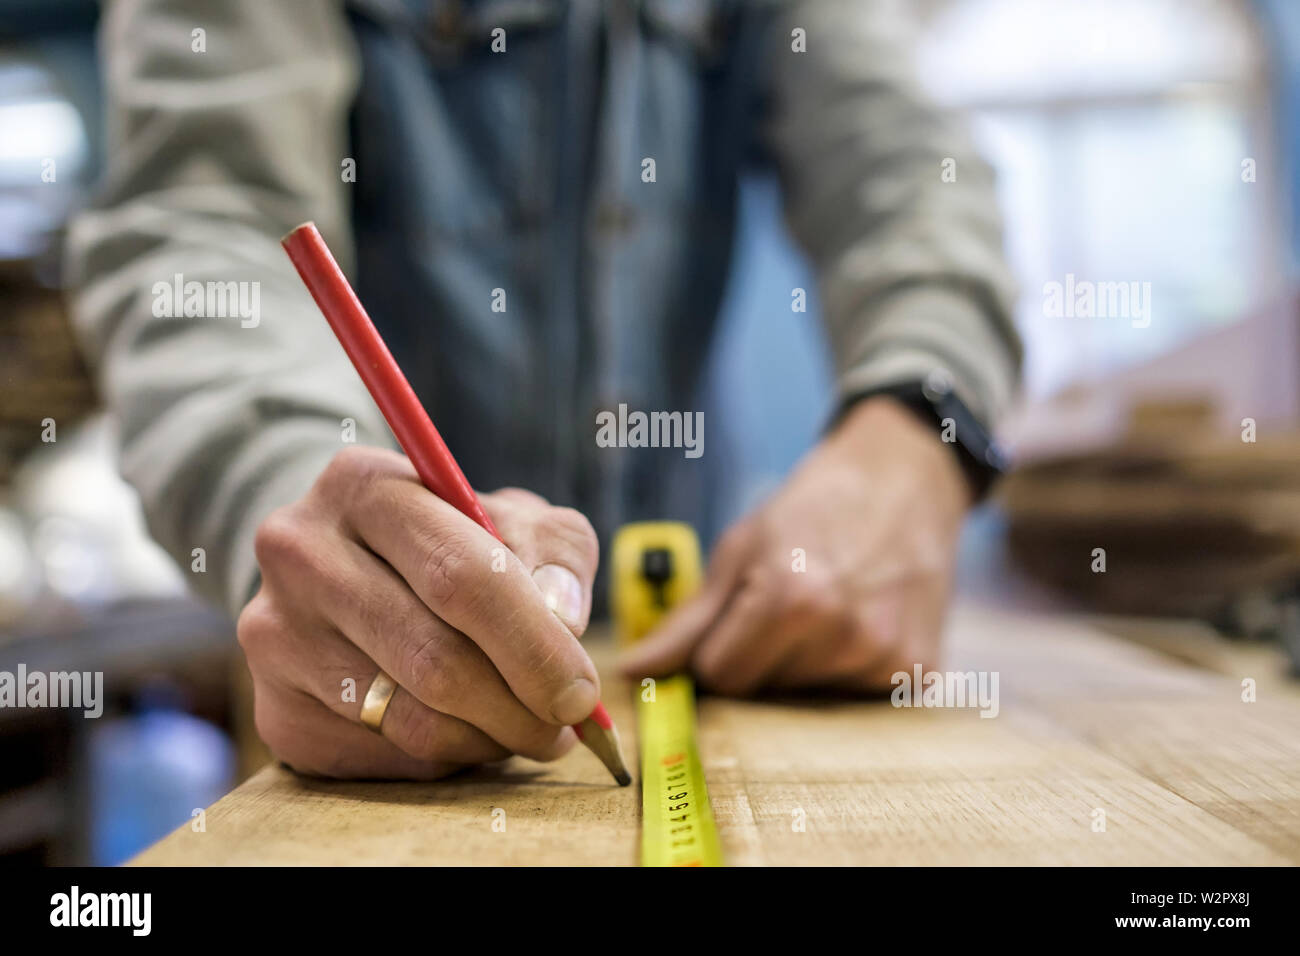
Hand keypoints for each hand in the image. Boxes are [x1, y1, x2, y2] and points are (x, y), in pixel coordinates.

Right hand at [237, 446, 601, 778]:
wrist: (341, 565)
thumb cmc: (449, 540)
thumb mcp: (513, 519)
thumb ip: (554, 556)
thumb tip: (564, 620)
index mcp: (366, 487)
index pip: (461, 576)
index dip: (533, 644)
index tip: (583, 692)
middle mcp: (302, 554)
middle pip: (434, 659)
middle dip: (520, 708)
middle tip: (566, 728)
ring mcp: (278, 635)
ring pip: (410, 720)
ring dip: (489, 739)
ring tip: (524, 726)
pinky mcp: (275, 710)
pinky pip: (383, 758)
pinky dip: (444, 758)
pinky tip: (462, 729)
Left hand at [619, 397, 971, 693]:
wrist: (903, 480)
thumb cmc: (811, 509)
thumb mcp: (740, 549)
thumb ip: (687, 622)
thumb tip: (630, 672)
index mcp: (789, 598)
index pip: (720, 676)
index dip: (719, 649)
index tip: (739, 615)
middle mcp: (842, 634)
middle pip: (765, 691)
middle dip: (763, 658)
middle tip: (790, 603)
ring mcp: (885, 656)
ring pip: (808, 699)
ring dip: (806, 663)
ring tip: (831, 607)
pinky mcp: (916, 670)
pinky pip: (856, 697)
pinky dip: (849, 669)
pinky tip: (862, 620)